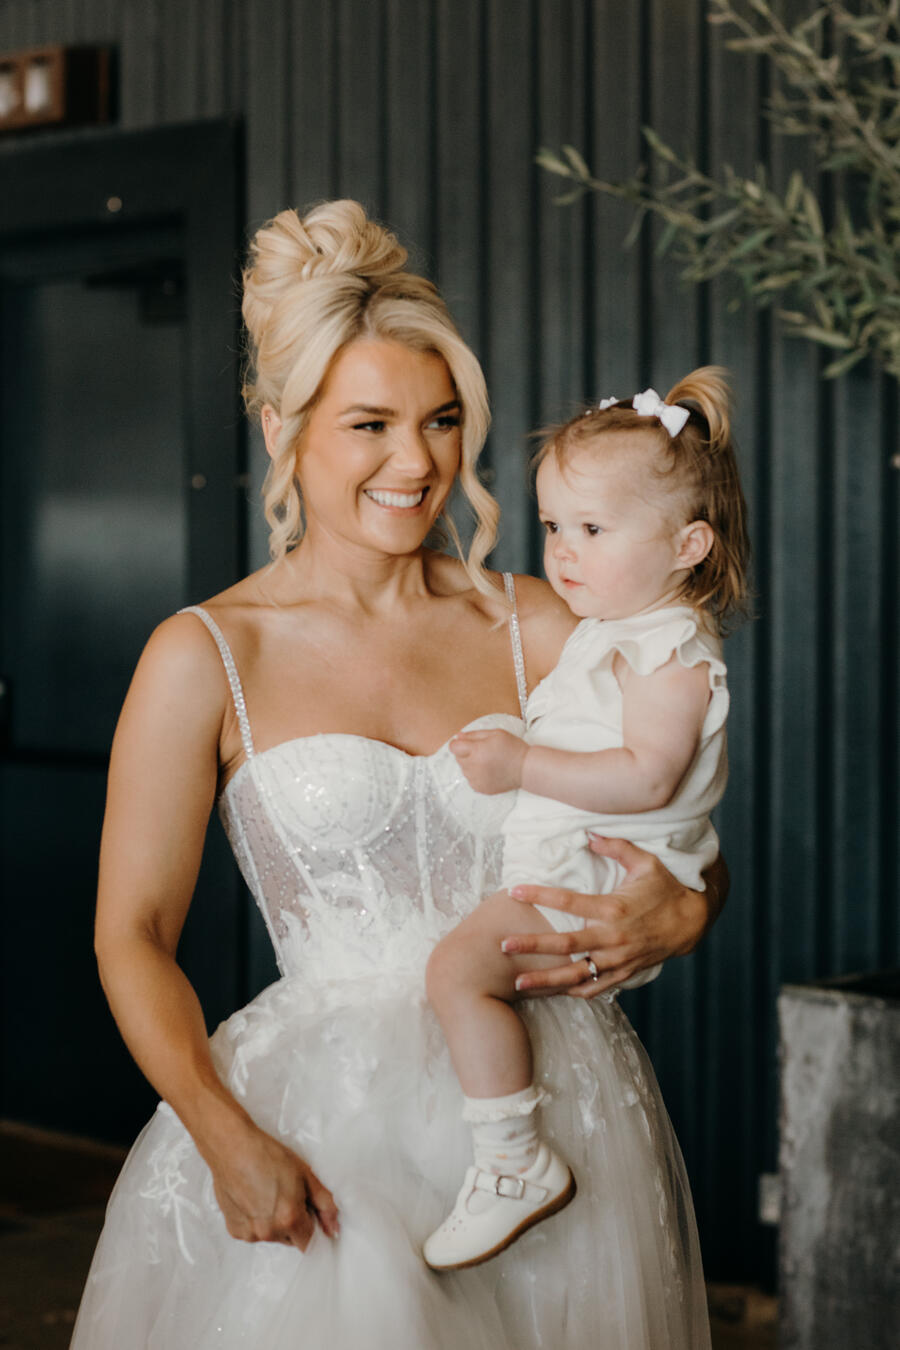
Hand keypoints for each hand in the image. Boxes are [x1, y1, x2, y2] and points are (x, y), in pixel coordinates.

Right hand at [208, 1122, 339, 1249]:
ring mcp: (249, 1234)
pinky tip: (253, 1198)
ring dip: (274, 1222)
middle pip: (291, 1239)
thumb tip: (333, 1228)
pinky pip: (253, 1232)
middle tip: (287, 1195)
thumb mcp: (305, 1174)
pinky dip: (256, 1220)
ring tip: (267, 1193)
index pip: (309, 1243)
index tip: (308, 1212)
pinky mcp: (234, 1230)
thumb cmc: (268, 1155)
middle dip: (294, 1222)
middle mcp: (268, 1232)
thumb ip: (325, 1204)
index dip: (312, 1226)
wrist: (233, 1147)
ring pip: (272, 1236)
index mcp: (289, 1219)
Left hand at [449, 728, 527, 794]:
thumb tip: (458, 737)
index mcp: (476, 751)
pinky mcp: (480, 788)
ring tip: (488, 762)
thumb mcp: (495, 734)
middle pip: (458, 758)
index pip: (453, 747)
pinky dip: (476, 775)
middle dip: (466, 753)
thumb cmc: (512, 748)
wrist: (526, 768)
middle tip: (483, 751)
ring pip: (464, 769)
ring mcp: (476, 780)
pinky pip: (470, 780)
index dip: (459, 743)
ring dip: (471, 764)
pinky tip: (489, 771)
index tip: (467, 743)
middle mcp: (474, 767)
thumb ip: (474, 735)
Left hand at [502, 836, 725, 998]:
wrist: (693, 921)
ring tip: (518, 982)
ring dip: (546, 979)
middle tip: (503, 945)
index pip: (569, 902)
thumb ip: (616, 847)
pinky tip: (552, 992)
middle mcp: (613, 937)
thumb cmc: (666, 888)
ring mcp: (618, 959)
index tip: (514, 891)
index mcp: (614, 908)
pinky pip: (595, 987)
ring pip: (576, 973)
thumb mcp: (645, 862)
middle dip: (533, 945)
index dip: (540, 895)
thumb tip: (589, 833)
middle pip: (565, 944)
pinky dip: (573, 990)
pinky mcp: (624, 972)